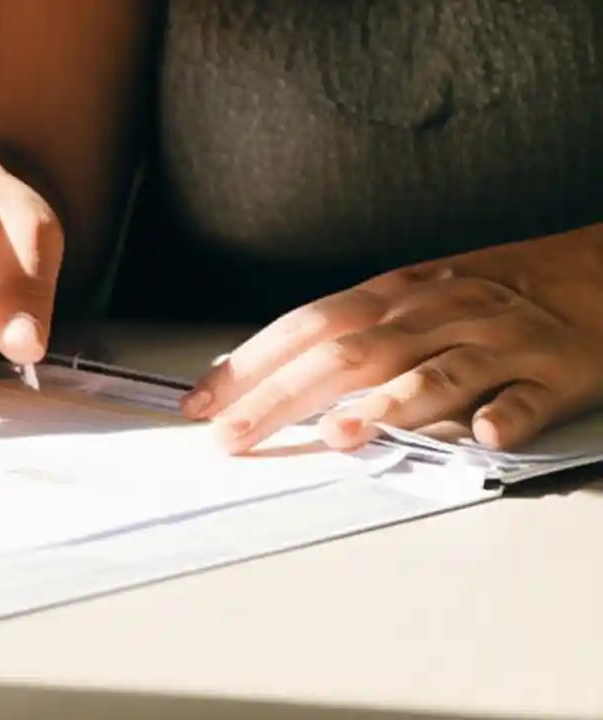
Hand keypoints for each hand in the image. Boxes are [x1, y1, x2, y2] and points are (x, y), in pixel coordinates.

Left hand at [183, 225, 602, 453]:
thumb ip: (349, 338)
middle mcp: (436, 314)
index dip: (251, 363)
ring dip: (385, 403)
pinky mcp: (553, 373)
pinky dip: (505, 414)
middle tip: (233, 434)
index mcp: (394, 296)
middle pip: (349, 354)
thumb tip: (267, 378)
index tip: (202, 401)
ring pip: (435, 372)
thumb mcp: (411, 301)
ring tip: (338, 433)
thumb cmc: (489, 296)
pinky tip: (485, 433)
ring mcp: (495, 343)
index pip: (307, 326)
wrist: (596, 275)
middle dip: (282, 396)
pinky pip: (526, 397)